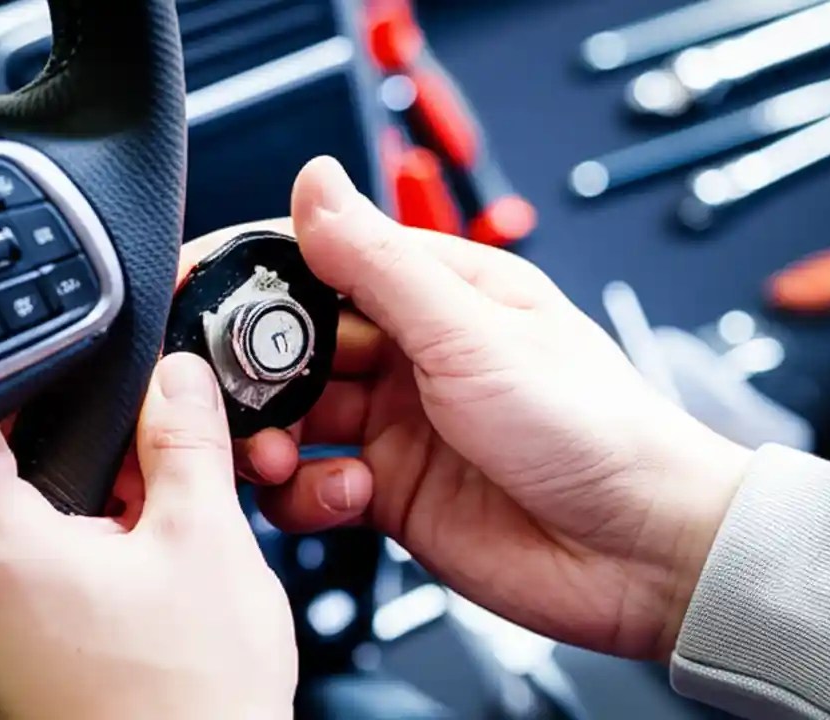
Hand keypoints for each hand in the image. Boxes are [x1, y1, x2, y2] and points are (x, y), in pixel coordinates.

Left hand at [0, 354, 295, 719]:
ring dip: (73, 516)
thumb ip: (184, 439)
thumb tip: (174, 378)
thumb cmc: (191, 698)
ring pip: (9, 533)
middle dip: (75, 461)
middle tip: (143, 473)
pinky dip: (64, 568)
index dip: (46, 389)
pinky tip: (128, 586)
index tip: (92, 385)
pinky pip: (14, 587)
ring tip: (143, 538)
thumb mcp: (204, 538)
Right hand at [240, 157, 752, 660]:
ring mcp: (395, 427)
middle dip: (249, 371)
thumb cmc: (589, 428)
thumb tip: (313, 182)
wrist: (639, 552)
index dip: (249, 274)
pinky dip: (307, 496)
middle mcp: (407, 355)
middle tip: (229, 396)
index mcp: (434, 292)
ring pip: (290, 419)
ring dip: (268, 439)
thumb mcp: (471, 334)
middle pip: (289, 346)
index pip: (318, 261)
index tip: (190, 289)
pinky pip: (313, 487)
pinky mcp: (390, 495)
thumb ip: (379, 264)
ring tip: (279, 459)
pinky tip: (346, 501)